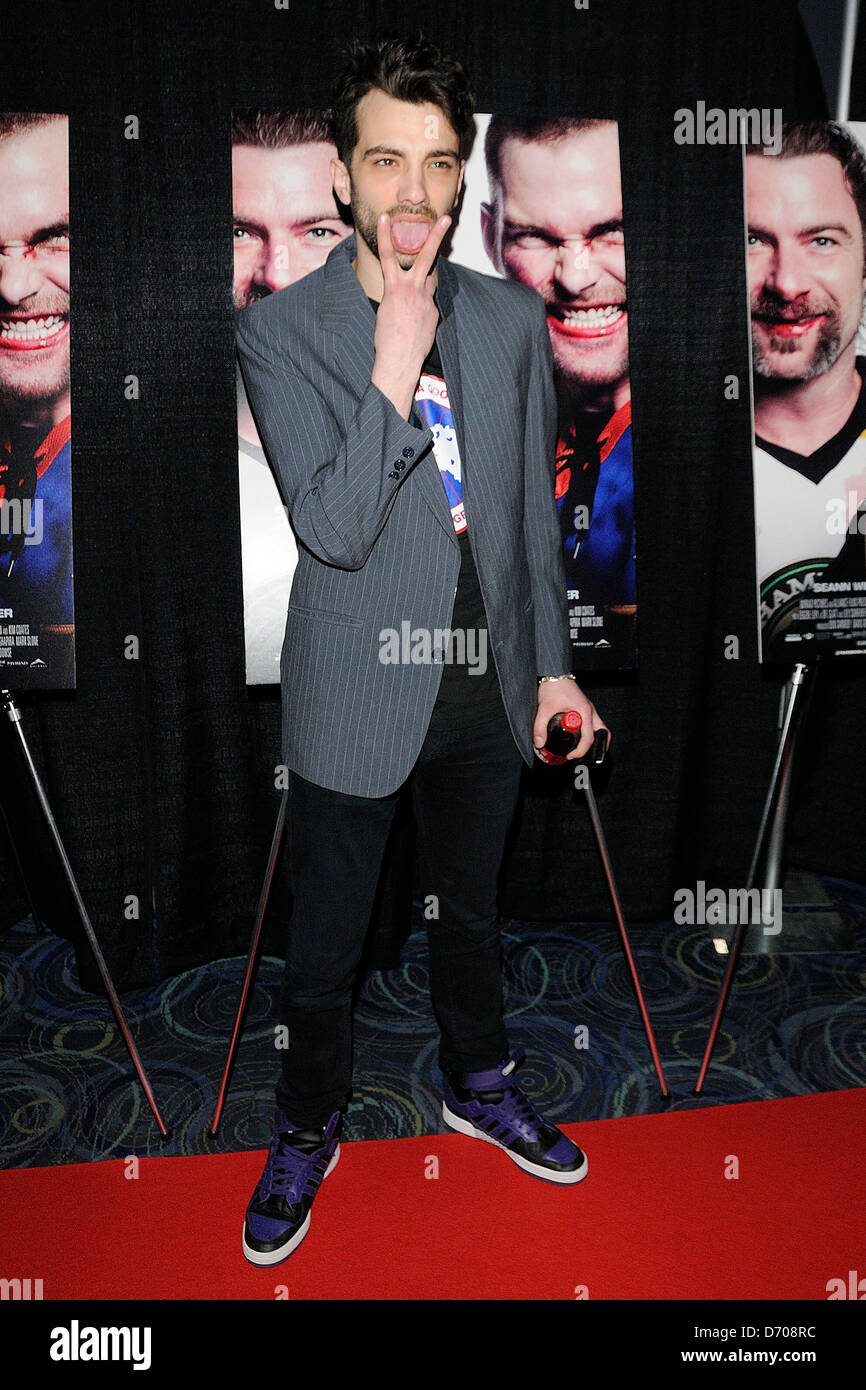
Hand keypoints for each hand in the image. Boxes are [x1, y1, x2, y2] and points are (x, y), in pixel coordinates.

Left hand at [371, 212, 451, 417]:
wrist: (401, 363)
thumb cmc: (409, 355)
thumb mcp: (422, 336)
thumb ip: (421, 319)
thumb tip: (416, 315)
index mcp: (430, 307)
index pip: (430, 283)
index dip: (424, 278)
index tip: (419, 278)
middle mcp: (425, 296)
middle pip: (434, 263)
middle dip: (440, 239)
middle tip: (446, 219)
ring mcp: (412, 292)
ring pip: (420, 256)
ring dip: (424, 233)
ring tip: (424, 213)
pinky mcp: (395, 291)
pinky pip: (389, 258)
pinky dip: (386, 238)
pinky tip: (383, 221)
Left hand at [533, 678, 609, 760]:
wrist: (555, 673)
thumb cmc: (553, 687)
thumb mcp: (544, 708)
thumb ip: (540, 727)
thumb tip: (539, 742)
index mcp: (584, 711)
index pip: (589, 737)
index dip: (581, 750)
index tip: (571, 755)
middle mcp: (590, 710)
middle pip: (603, 733)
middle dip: (598, 747)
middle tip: (585, 756)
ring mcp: (589, 709)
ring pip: (600, 728)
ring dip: (595, 739)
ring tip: (582, 748)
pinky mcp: (585, 707)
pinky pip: (593, 723)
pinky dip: (590, 732)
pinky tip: (577, 735)